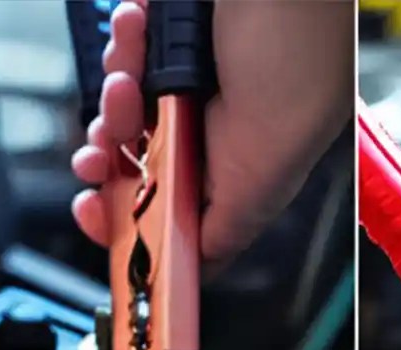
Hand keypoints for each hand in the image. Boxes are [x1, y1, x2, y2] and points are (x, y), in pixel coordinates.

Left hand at [71, 0, 353, 271]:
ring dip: (114, 97)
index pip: (178, 219)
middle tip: (103, 154)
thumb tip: (195, 273)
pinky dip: (122, 44)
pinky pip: (121, 55)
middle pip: (135, 169)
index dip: (132, 226)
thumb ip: (232, 222)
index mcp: (246, 169)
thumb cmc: (303, 40)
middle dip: (111, 159)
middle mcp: (218, 130)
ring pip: (120, 113)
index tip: (98, 218)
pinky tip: (139, 26)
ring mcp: (189, 84)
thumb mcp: (274, 157)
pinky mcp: (165, 40)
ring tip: (130, 74)